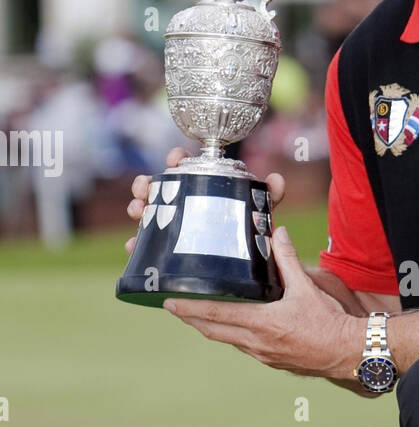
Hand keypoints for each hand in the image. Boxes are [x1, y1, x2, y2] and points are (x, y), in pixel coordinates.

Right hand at [124, 148, 286, 253]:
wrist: (243, 269)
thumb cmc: (248, 234)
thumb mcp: (258, 215)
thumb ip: (268, 197)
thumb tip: (276, 178)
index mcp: (202, 189)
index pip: (186, 167)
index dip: (177, 158)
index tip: (175, 157)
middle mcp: (183, 204)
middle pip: (158, 187)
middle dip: (146, 183)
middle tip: (145, 187)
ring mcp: (172, 225)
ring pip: (147, 211)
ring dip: (137, 207)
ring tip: (137, 211)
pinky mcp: (166, 248)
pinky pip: (147, 244)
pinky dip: (139, 243)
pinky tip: (134, 246)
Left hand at [162, 225, 359, 379]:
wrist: (349, 354)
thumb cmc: (329, 323)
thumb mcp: (308, 288)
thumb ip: (288, 260)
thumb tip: (277, 232)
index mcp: (262, 323)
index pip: (216, 314)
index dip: (189, 308)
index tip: (168, 302)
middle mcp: (256, 343)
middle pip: (213, 330)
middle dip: (192, 318)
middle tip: (173, 306)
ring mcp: (262, 355)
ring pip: (227, 340)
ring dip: (211, 327)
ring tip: (198, 314)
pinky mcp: (272, 361)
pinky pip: (243, 346)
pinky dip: (232, 335)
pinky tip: (234, 326)